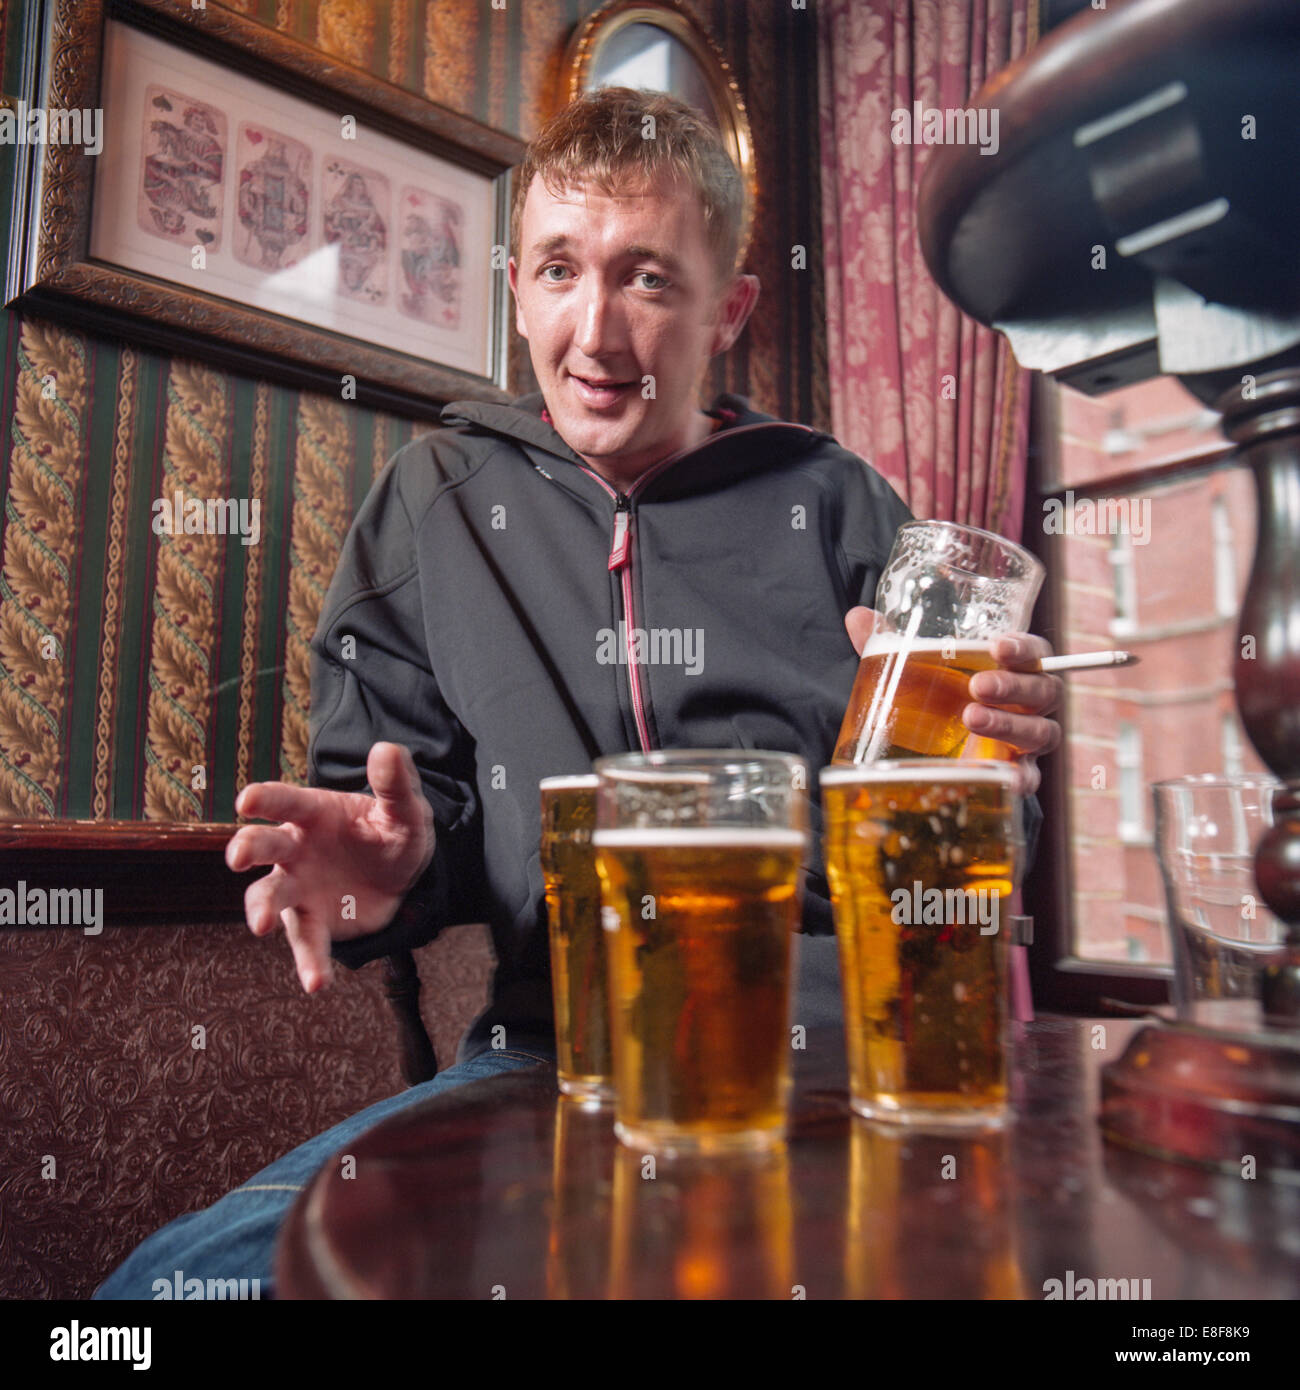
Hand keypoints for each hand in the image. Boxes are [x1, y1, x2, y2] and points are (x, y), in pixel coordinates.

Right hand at [225, 742, 435, 992]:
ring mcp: (299, 887)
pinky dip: (310, 964)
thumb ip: (395, 784)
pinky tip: (316, 984)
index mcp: (313, 813)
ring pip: (270, 896)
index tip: (247, 800)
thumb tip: (387, 749)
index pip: (284, 802)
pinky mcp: (314, 921)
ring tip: (262, 925)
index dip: (265, 798)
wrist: (404, 875)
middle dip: (247, 848)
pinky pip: (307, 943)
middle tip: (238, 857)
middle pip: (263, 845)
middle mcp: (295, 849)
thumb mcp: (404, 809)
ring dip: (262, 908)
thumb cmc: (392, 832)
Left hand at [843, 607, 1061, 796]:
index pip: (1034, 651)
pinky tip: (1004, 775)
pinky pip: (1031, 778)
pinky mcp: (1016, 773)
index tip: (999, 646)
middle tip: (978, 686)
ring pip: (1041, 731)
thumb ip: (889, 643)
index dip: (1024, 648)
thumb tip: (857, 617)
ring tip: (972, 717)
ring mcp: (1026, 740)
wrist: (937, 751)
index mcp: (1012, 669)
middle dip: (1013, 686)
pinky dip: (1021, 777)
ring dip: (1010, 725)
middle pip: (1043, 689)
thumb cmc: (936, 696)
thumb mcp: (912, 668)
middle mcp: (1027, 703)